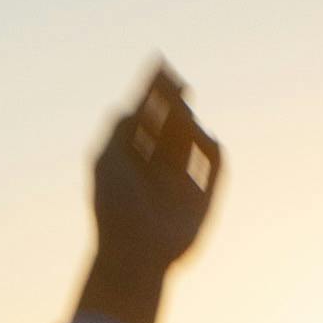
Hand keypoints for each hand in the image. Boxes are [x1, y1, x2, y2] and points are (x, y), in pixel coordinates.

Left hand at [77, 63, 220, 322]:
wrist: (135, 253)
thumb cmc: (115, 207)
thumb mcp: (108, 159)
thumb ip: (121, 127)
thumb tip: (137, 101)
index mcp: (129, 157)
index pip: (145, 115)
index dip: (154, 92)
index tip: (161, 69)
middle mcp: (155, 166)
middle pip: (170, 121)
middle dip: (175, 102)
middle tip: (178, 88)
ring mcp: (180, 179)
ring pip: (192, 136)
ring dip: (188, 123)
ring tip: (181, 121)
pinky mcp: (202, 195)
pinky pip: (215, 161)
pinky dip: (211, 144)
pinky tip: (203, 139)